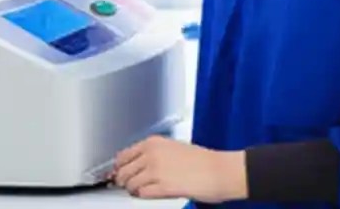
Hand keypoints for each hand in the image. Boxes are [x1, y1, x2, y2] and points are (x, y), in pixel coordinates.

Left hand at [109, 135, 246, 202]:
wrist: (219, 171)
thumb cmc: (202, 161)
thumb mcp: (173, 148)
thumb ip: (152, 154)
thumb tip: (135, 165)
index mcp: (153, 142)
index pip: (123, 155)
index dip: (119, 167)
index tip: (119, 173)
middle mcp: (152, 154)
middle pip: (122, 171)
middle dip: (124, 180)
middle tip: (128, 185)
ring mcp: (156, 170)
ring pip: (130, 183)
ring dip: (134, 189)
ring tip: (142, 190)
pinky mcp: (163, 186)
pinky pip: (141, 193)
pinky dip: (143, 196)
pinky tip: (150, 194)